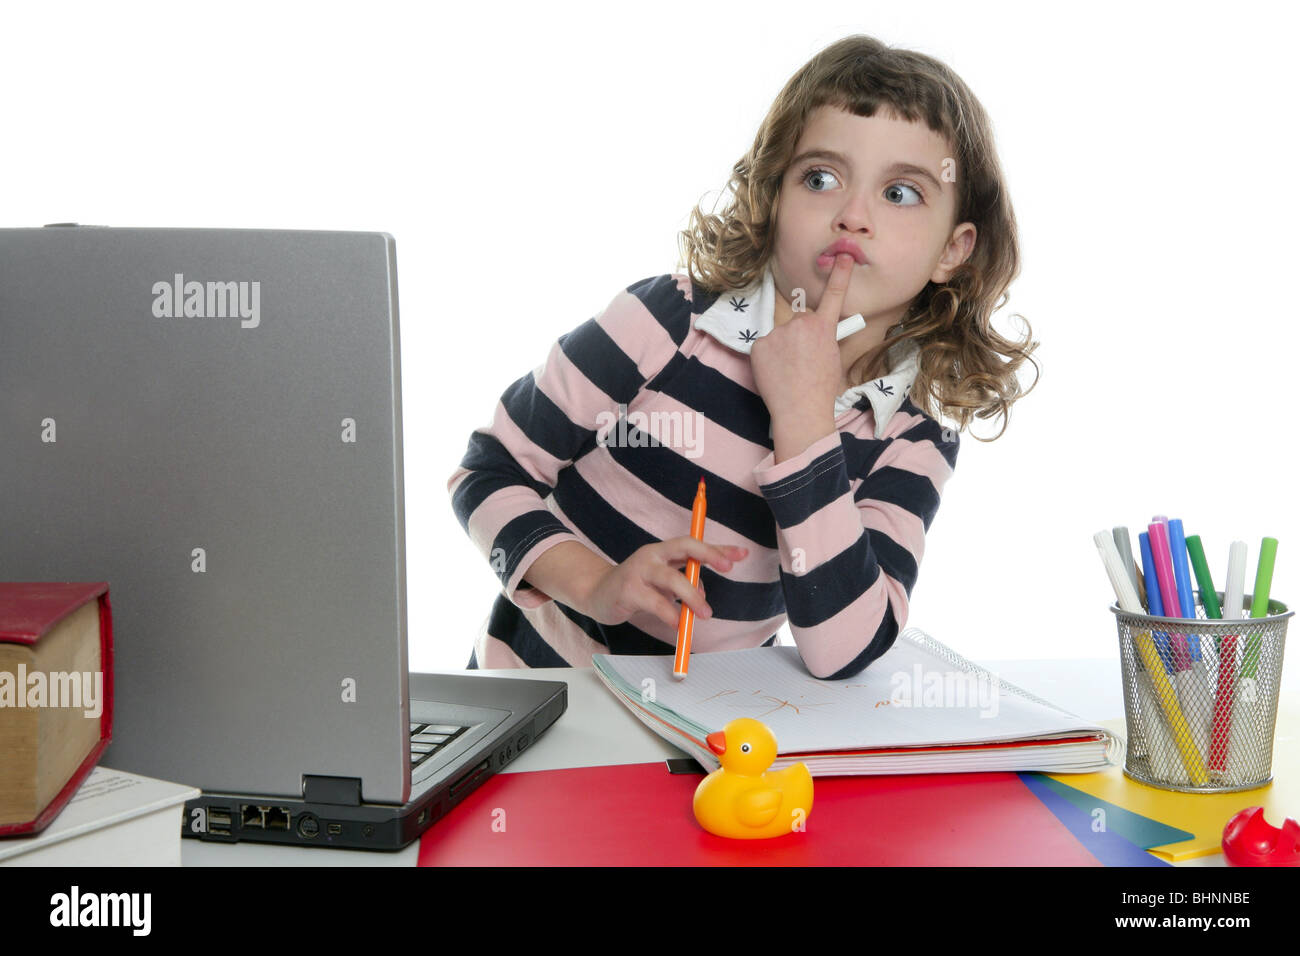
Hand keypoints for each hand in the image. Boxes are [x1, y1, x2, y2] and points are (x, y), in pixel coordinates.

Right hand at [580, 538, 748, 627]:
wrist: (596, 594)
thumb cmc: (636, 587)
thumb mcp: (663, 585)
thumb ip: (684, 585)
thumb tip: (701, 596)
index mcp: (663, 551)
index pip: (694, 544)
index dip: (718, 549)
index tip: (742, 554)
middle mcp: (652, 555)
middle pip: (685, 548)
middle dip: (709, 555)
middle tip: (728, 569)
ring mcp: (639, 571)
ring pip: (672, 578)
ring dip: (692, 596)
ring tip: (705, 614)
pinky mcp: (628, 590)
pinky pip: (655, 603)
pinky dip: (670, 614)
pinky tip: (679, 625)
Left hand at [749, 252, 854, 418]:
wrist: (801, 410)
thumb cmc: (820, 391)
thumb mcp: (831, 359)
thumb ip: (823, 340)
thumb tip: (812, 338)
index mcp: (824, 328)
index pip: (833, 296)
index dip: (840, 274)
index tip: (843, 255)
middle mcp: (801, 324)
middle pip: (798, 322)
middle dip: (799, 336)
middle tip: (801, 362)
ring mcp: (778, 332)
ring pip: (780, 336)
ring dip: (782, 349)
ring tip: (788, 372)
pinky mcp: (760, 344)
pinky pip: (764, 347)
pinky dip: (767, 358)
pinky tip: (775, 374)